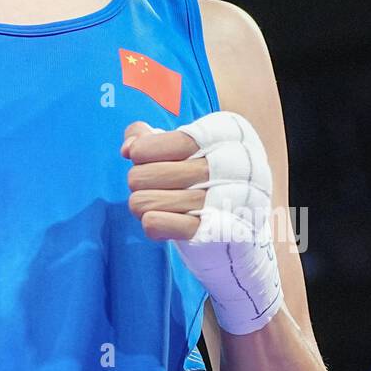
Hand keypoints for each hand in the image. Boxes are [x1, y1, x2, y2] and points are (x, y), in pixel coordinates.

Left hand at [122, 110, 282, 334]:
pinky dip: (151, 224)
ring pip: (145, 201)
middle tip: (152, 188)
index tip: (140, 158)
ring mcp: (232, 200)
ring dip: (143, 205)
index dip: (143, 151)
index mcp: (231, 133)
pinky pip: (157, 225)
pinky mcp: (219, 235)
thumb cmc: (204, 183)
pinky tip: (159, 221)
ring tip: (158, 206)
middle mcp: (239, 163)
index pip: (171, 140)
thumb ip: (148, 138)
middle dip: (139, 182)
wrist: (242, 237)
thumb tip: (128, 147)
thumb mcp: (182, 150)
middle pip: (148, 172)